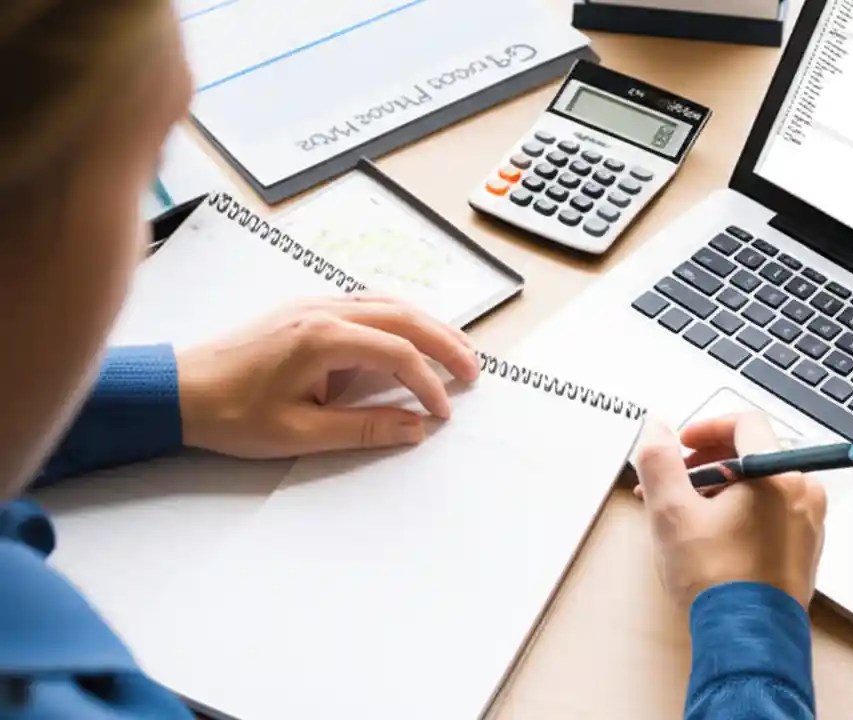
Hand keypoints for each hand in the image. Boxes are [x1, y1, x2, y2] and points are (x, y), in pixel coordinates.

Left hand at [176, 296, 479, 458]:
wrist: (178, 390)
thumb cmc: (231, 414)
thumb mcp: (300, 434)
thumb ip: (364, 428)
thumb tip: (414, 428)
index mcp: (323, 338)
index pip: (397, 354)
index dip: (427, 383)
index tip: (441, 413)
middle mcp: (323, 311)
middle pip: (404, 317)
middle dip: (445, 342)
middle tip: (473, 369)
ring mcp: (314, 305)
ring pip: (388, 304)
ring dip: (426, 325)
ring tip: (454, 349)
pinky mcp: (305, 310)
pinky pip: (367, 303)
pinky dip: (399, 318)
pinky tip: (410, 334)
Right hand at [633, 413, 826, 609]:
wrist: (748, 640)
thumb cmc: (716, 581)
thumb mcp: (672, 514)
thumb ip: (659, 461)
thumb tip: (655, 428)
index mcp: (777, 474)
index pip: (745, 423)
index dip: (706, 428)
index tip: (682, 446)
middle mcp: (803, 491)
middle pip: (753, 452)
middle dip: (707, 462)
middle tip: (675, 484)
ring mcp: (809, 521)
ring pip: (762, 483)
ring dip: (722, 488)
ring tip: (687, 515)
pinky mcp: (805, 547)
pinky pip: (774, 511)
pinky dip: (743, 511)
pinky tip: (714, 536)